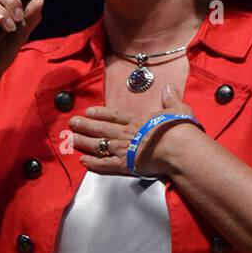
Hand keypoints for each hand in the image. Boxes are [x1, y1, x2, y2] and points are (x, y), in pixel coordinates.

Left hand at [68, 81, 189, 177]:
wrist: (179, 148)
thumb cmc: (180, 129)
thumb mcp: (178, 108)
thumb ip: (171, 98)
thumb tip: (169, 87)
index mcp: (139, 120)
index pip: (115, 115)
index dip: (101, 113)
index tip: (89, 111)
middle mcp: (127, 133)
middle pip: (102, 129)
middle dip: (86, 125)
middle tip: (72, 123)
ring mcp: (124, 149)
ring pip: (100, 145)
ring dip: (84, 142)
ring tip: (71, 139)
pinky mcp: (125, 165)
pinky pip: (105, 164)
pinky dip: (93, 163)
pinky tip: (83, 161)